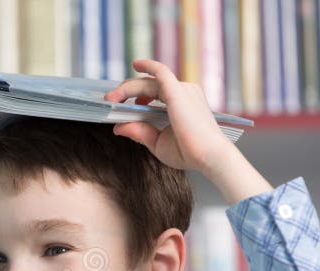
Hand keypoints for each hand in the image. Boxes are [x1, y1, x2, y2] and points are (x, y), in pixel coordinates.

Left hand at [103, 59, 233, 175]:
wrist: (209, 157)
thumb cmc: (189, 152)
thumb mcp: (157, 142)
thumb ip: (139, 132)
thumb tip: (117, 127)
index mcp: (181, 103)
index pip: (154, 93)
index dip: (135, 97)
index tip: (120, 105)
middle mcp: (183, 92)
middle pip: (148, 86)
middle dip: (126, 92)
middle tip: (110, 101)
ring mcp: (182, 90)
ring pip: (148, 82)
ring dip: (128, 88)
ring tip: (112, 98)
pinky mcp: (177, 91)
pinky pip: (160, 72)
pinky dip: (148, 66)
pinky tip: (135, 64)